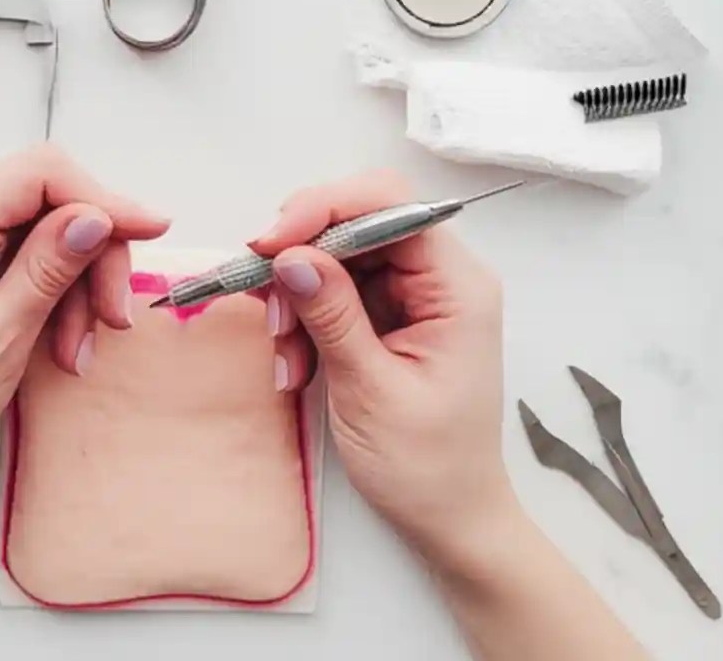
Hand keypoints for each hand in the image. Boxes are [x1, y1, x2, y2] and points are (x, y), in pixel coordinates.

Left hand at [0, 145, 168, 508]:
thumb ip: (47, 270)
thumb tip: (97, 215)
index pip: (37, 174)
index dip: (102, 197)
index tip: (154, 232)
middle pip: (48, 202)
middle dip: (93, 257)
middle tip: (113, 322)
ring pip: (47, 233)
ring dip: (78, 288)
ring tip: (77, 354)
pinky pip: (27, 259)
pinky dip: (57, 298)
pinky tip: (62, 346)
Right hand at [253, 172, 515, 565]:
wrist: (448, 516)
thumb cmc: (426, 465)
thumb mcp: (371, 389)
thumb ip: (332, 315)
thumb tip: (289, 255)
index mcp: (458, 287)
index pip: (391, 206)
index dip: (327, 209)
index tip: (271, 242)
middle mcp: (440, 278)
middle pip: (358, 222)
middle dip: (302, 255)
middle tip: (264, 299)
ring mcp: (413, 295)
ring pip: (336, 256)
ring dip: (296, 298)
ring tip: (286, 358)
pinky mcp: (388, 315)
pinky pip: (334, 291)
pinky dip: (303, 321)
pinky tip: (294, 365)